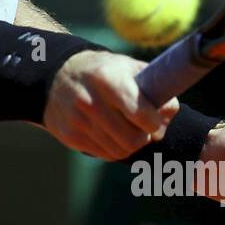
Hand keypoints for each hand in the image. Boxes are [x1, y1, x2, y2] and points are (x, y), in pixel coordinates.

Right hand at [43, 51, 180, 160]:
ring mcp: (78, 120)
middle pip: (134, 140)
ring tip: (130, 131)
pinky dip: (115, 149)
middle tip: (145, 130)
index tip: (156, 121)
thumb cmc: (103, 72)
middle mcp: (90, 101)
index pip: (143, 116)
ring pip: (120, 152)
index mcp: (108, 80)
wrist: (57, 76)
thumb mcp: (129, 68)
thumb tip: (167, 115)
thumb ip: (155, 89)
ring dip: (131, 145)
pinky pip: (105, 155)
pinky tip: (113, 135)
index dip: (156, 123)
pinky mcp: (70, 136)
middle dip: (145, 138)